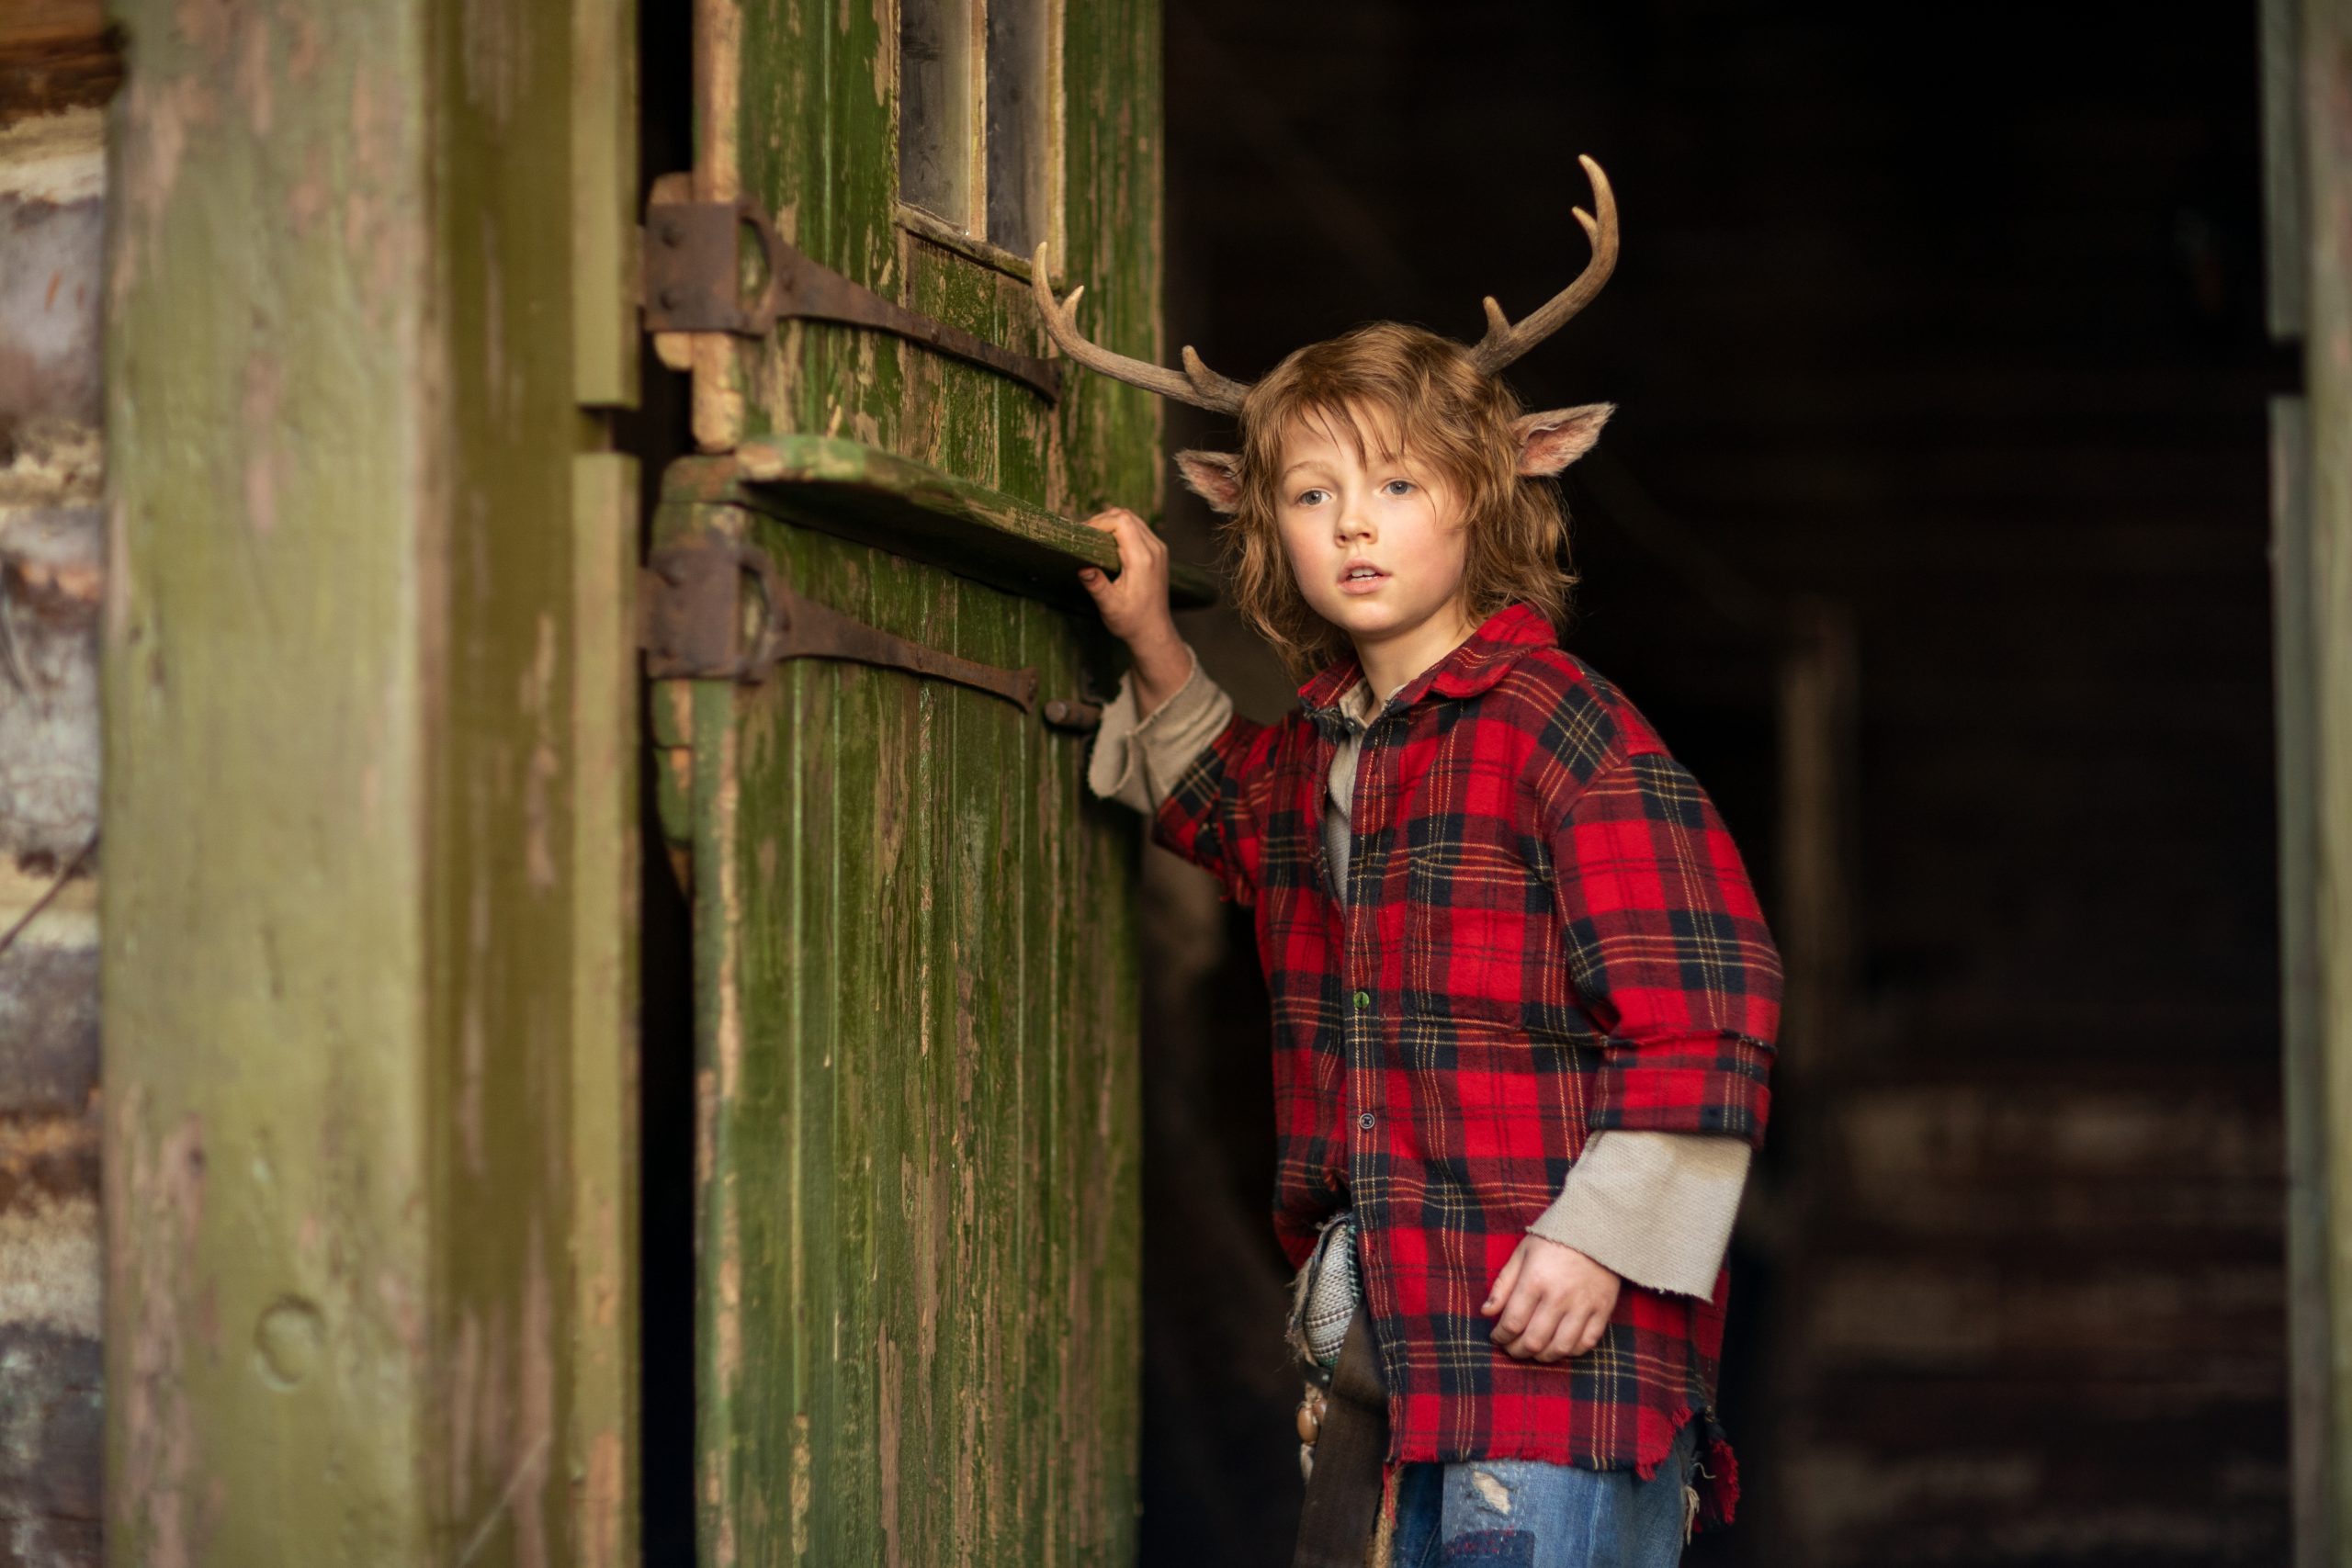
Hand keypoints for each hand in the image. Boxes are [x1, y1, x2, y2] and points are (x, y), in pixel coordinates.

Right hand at [1077, 508, 1188, 713]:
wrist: (1153, 630)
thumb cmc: (1131, 621)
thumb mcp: (1110, 607)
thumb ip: (1097, 586)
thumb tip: (1083, 568)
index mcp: (1143, 559)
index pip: (1121, 522)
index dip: (1099, 522)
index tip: (1082, 536)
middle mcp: (1154, 549)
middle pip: (1126, 515)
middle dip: (1102, 520)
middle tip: (1084, 537)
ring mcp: (1158, 549)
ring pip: (1133, 519)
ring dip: (1111, 523)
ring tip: (1093, 539)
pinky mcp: (1157, 551)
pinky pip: (1138, 528)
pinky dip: (1121, 529)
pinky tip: (1107, 544)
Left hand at [1482, 1235, 1619, 1361]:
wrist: (1597, 1228)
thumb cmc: (1554, 1240)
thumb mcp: (1522, 1254)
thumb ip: (1503, 1285)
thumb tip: (1486, 1313)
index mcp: (1535, 1280)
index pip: (1512, 1322)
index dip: (1500, 1336)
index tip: (1497, 1337)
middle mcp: (1559, 1296)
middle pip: (1534, 1340)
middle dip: (1517, 1351)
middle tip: (1512, 1349)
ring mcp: (1583, 1305)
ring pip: (1560, 1347)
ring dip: (1542, 1357)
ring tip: (1534, 1352)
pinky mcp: (1603, 1310)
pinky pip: (1586, 1343)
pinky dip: (1570, 1351)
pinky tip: (1559, 1346)